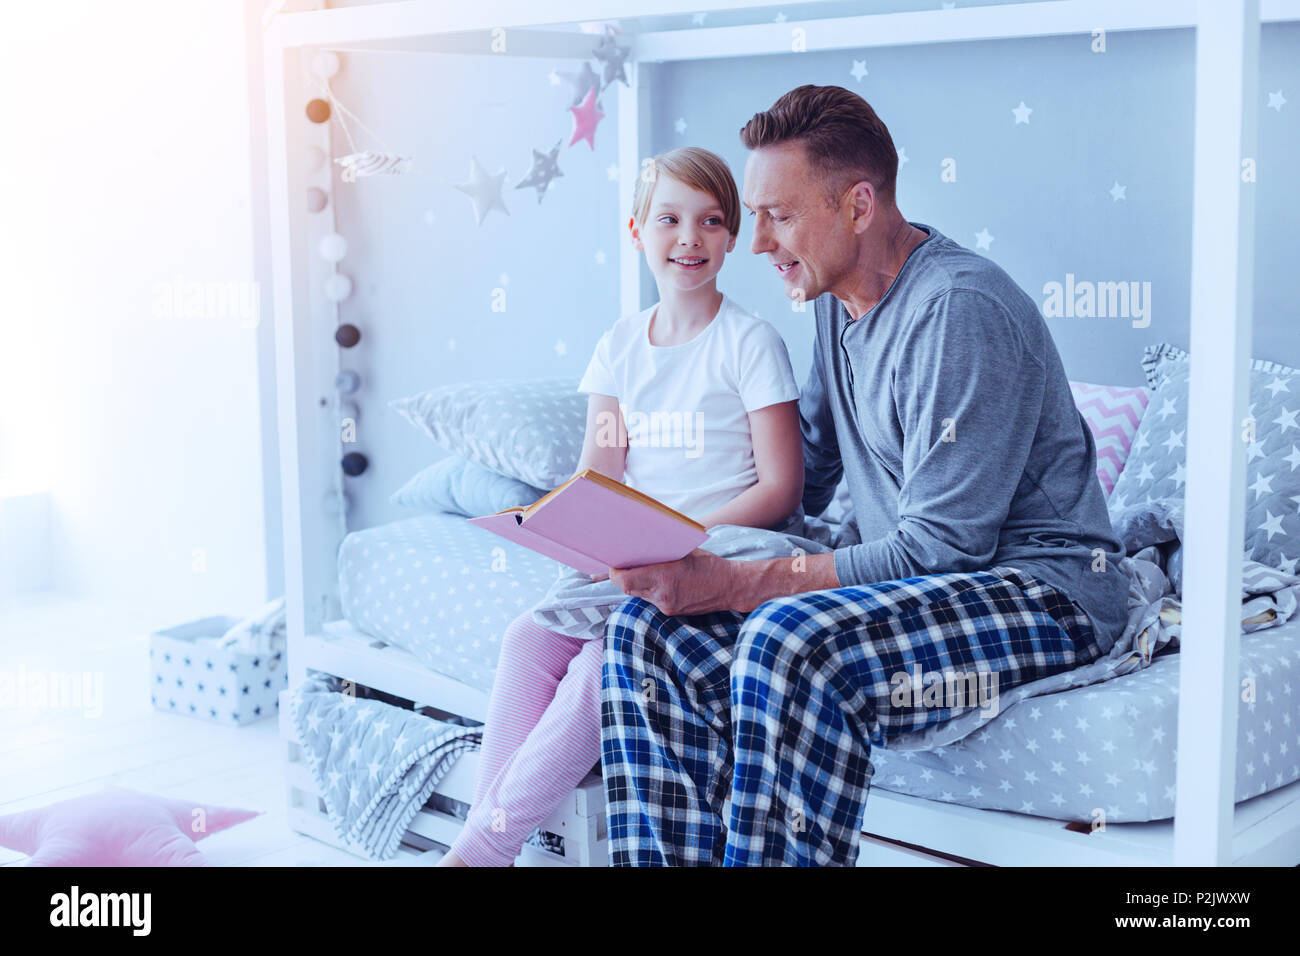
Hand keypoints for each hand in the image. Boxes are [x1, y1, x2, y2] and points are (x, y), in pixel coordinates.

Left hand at [605, 548, 742, 616]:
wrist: (731, 587)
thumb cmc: (709, 564)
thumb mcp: (684, 550)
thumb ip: (661, 549)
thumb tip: (638, 543)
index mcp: (665, 577)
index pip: (625, 580)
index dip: (614, 573)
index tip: (612, 563)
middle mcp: (663, 595)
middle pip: (628, 589)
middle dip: (621, 577)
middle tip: (619, 565)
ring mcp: (666, 606)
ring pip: (638, 595)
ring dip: (635, 583)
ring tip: (636, 570)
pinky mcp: (671, 612)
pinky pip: (651, 599)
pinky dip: (648, 589)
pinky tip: (655, 580)